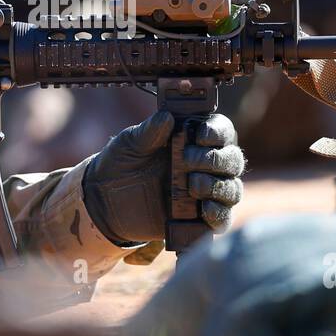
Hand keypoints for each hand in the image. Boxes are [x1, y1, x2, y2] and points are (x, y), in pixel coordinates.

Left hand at [82, 111, 244, 244]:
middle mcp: (203, 165)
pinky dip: (219, 214)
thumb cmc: (120, 166)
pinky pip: (223, 219)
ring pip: (232, 189)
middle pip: (232, 159)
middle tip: (186, 161)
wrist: (103, 202)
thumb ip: (148, 131)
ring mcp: (204, 192)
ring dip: (219, 186)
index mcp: (191, 140)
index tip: (201, 135)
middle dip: (216, 159)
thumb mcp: (129, 144)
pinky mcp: (198, 219)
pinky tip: (204, 209)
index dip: (218, 131)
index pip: (221, 130)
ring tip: (192, 186)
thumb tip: (166, 116)